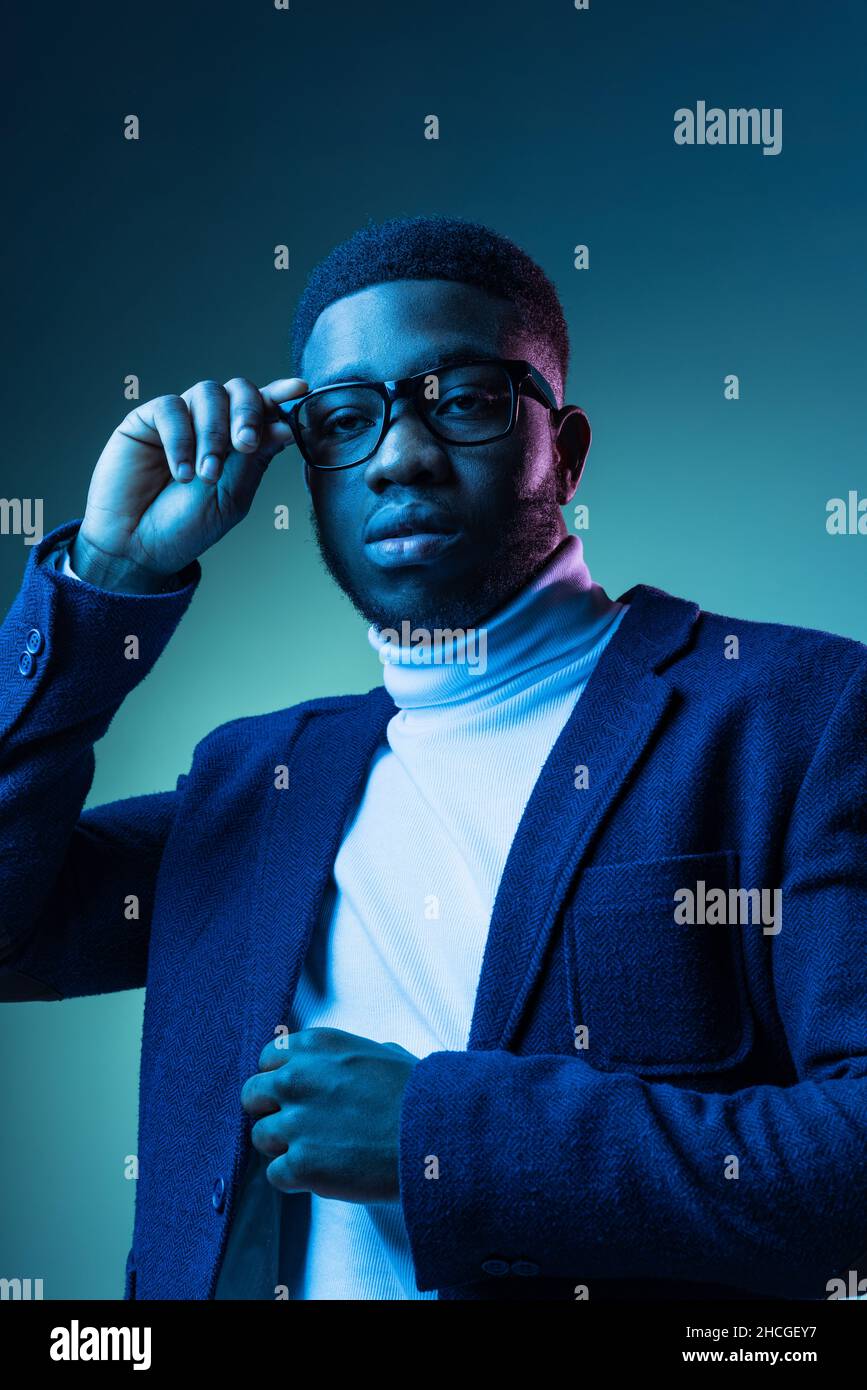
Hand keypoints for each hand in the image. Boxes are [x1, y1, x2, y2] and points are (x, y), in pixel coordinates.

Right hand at [72, 376, 308, 588]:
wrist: (138, 547)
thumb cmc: (185, 527)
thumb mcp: (232, 496)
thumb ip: (256, 458)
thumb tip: (286, 424)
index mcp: (239, 443)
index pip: (263, 409)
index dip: (281, 395)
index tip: (299, 389)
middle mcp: (211, 425)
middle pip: (238, 390)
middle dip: (248, 413)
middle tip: (245, 444)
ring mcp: (179, 420)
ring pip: (207, 393)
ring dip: (213, 433)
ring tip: (206, 475)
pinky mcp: (146, 421)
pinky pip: (170, 408)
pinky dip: (180, 439)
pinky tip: (181, 472)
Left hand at [240, 1027, 419, 1202]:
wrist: (436, 1136)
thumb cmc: (419, 1097)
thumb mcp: (385, 1054)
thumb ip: (349, 1057)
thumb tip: (344, 1067)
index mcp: (318, 1046)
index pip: (269, 1058)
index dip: (279, 1078)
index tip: (294, 1094)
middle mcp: (298, 1077)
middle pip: (252, 1094)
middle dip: (271, 1111)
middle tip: (298, 1126)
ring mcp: (296, 1121)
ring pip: (260, 1136)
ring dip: (284, 1147)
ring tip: (320, 1152)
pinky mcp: (300, 1163)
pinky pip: (275, 1174)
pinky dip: (295, 1179)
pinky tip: (324, 1174)